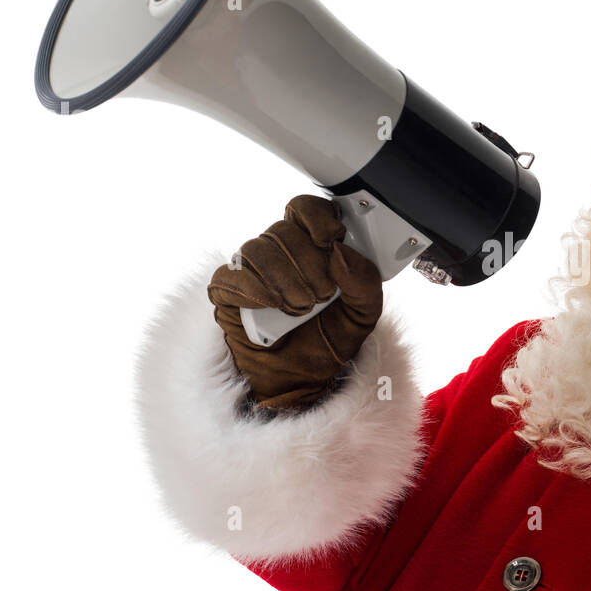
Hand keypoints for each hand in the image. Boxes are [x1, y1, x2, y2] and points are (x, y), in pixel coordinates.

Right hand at [207, 195, 382, 411]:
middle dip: (306, 263)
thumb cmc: (328, 342)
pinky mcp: (226, 293)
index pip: (306, 210)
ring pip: (256, 250)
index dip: (316, 217)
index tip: (330, 239)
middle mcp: (279, 253)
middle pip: (282, 230)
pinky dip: (251, 289)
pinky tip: (270, 304)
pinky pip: (228, 277)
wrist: (300, 381)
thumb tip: (341, 254)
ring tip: (300, 309)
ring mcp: (250, 271)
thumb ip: (365, 283)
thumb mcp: (363, 315)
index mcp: (312, 248)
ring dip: (283, 280)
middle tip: (321, 294)